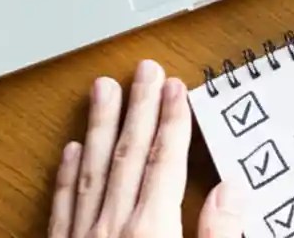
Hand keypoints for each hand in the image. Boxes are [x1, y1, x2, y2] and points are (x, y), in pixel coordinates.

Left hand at [48, 60, 245, 237]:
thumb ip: (218, 233)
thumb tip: (230, 190)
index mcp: (152, 229)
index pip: (165, 161)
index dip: (172, 120)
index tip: (174, 88)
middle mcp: (114, 226)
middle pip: (129, 154)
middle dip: (140, 107)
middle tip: (144, 71)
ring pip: (92, 170)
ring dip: (101, 126)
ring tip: (103, 90)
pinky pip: (63, 205)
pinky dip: (67, 175)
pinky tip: (71, 149)